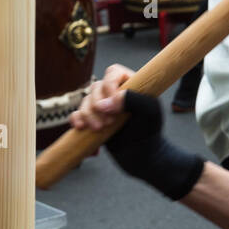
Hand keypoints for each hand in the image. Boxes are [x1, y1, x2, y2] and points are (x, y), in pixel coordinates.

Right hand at [70, 65, 205, 199]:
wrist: (143, 156)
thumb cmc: (150, 131)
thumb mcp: (150, 112)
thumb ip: (133, 100)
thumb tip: (105, 103)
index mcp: (131, 84)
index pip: (113, 72)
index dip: (109, 85)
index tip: (114, 105)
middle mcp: (115, 92)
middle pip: (96, 87)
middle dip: (98, 106)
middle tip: (108, 122)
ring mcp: (103, 106)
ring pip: (85, 101)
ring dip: (88, 115)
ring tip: (99, 129)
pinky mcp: (93, 120)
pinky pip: (77, 115)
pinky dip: (77, 121)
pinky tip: (81, 128)